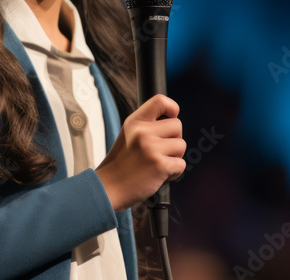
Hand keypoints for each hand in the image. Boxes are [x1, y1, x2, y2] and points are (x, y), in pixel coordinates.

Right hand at [95, 94, 185, 212]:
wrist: (108, 188)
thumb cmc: (122, 163)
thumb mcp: (129, 135)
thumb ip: (148, 125)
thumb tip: (173, 118)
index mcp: (135, 122)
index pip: (160, 101)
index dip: (172, 108)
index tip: (170, 119)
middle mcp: (142, 132)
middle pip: (177, 125)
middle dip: (174, 139)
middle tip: (159, 151)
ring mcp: (151, 148)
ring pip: (181, 145)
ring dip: (174, 157)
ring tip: (157, 164)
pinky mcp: (159, 165)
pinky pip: (181, 164)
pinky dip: (174, 172)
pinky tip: (158, 175)